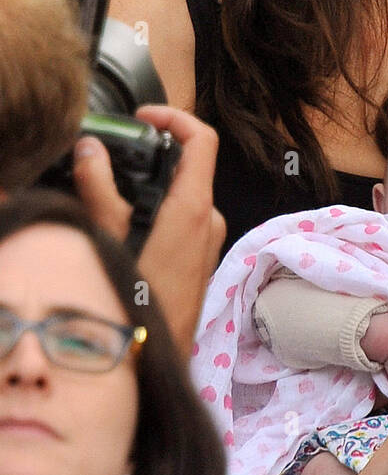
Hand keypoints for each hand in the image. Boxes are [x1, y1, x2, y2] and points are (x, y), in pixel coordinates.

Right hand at [72, 104, 223, 354]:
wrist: (155, 358)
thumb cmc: (138, 301)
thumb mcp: (109, 236)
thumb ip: (98, 187)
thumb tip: (90, 150)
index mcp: (195, 208)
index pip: (203, 139)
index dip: (175, 116)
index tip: (145, 116)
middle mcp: (210, 220)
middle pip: (188, 166)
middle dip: (151, 156)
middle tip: (115, 156)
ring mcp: (208, 241)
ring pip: (181, 195)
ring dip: (150, 188)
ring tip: (111, 195)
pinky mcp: (200, 258)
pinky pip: (181, 220)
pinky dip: (155, 212)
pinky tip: (124, 227)